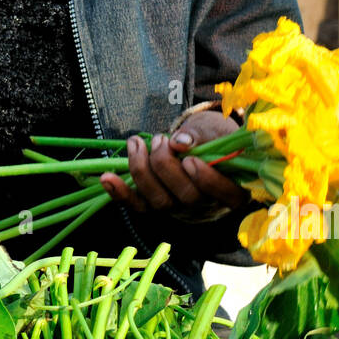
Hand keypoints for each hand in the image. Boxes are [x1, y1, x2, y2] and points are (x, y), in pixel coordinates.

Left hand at [99, 111, 247, 216]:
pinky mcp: (154, 206)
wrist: (197, 144)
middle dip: (167, 166)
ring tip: (137, 142)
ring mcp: (178, 208)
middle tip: (161, 139)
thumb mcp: (214, 129)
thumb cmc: (213, 137)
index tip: (191, 160)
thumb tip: (181, 142)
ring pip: (159, 202)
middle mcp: (204, 205)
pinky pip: (136, 205)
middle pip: (187, 197)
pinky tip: (107, 177)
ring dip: (142, 171)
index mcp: (231, 188)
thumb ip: (202, 135)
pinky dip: (120, 193)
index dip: (208, 181)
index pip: (226, 194)